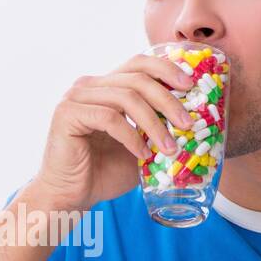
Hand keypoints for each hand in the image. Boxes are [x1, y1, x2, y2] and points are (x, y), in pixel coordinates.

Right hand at [31, 53, 197, 212]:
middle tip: (188, 124)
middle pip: (137, 78)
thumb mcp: (140, 146)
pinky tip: (142, 154)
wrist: (69, 197)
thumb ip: (157, 129)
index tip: (190, 86)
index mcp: (105, 86)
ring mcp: (75, 97)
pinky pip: (109, 118)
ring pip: (126, 98)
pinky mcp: (67, 115)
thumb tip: (193, 122)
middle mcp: (89, 85)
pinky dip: (131, 136)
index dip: (166, 69)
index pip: (138, 64)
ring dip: (154, 124)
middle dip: (168, 101)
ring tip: (170, 148)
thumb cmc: (103, 173)